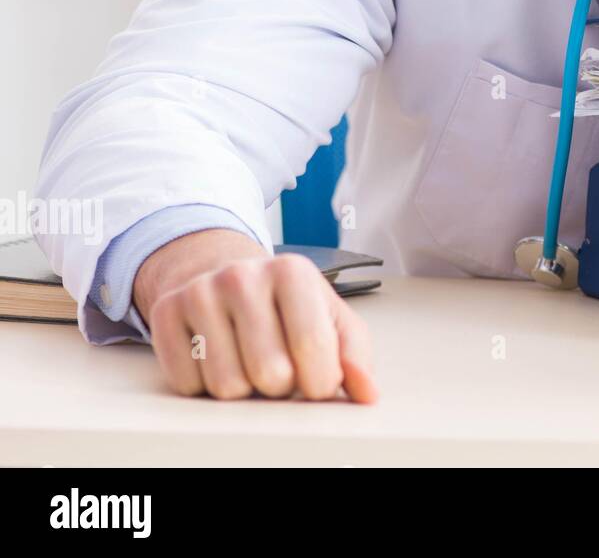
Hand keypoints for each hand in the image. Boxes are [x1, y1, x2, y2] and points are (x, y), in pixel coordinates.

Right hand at [132, 228, 378, 402]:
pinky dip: (206, 386)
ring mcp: (199, 292)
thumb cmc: (289, 307)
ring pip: (227, 387)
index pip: (313, 349)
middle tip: (279, 368)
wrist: (228, 277)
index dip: (320, 382)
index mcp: (293, 271)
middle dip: (280, 387)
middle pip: (269, 374)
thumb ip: (355, 357)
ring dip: (244, 391)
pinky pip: (188, 385)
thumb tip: (367, 394)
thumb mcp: (331, 319)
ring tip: (250, 362)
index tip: (317, 379)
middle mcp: (243, 275)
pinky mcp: (165, 314)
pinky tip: (218, 357)